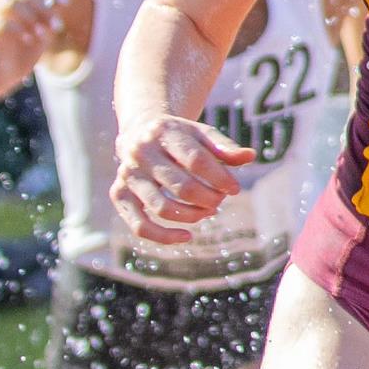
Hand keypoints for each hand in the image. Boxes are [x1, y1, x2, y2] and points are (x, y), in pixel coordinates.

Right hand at [0, 0, 65, 95]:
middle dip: (43, 6)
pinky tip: (30, 40)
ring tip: (42, 33)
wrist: (2, 80)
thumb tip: (61, 0)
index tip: (65, 2)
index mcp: (16, 5)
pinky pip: (1, 23)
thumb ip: (49, 18)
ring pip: (10, 3)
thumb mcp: (42, 35)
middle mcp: (1, 8)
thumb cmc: (22, 55)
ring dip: (31, 16)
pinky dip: (19, 29)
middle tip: (56, 25)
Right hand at [110, 116, 257, 244]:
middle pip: (181, 185)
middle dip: (208, 198)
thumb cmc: (179, 138)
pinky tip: (186, 236)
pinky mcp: (118, 194)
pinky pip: (139, 225)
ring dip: (191, 215)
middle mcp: (142, 152)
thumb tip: (250, 156)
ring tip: (208, 212)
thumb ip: (224, 148)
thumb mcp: (201, 135)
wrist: (140, 133)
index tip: (234, 189)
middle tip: (220, 201)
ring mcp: (128, 174)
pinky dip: (164, 236)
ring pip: (162, 207)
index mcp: (164, 132)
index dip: (219, 178)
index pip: (196, 160)